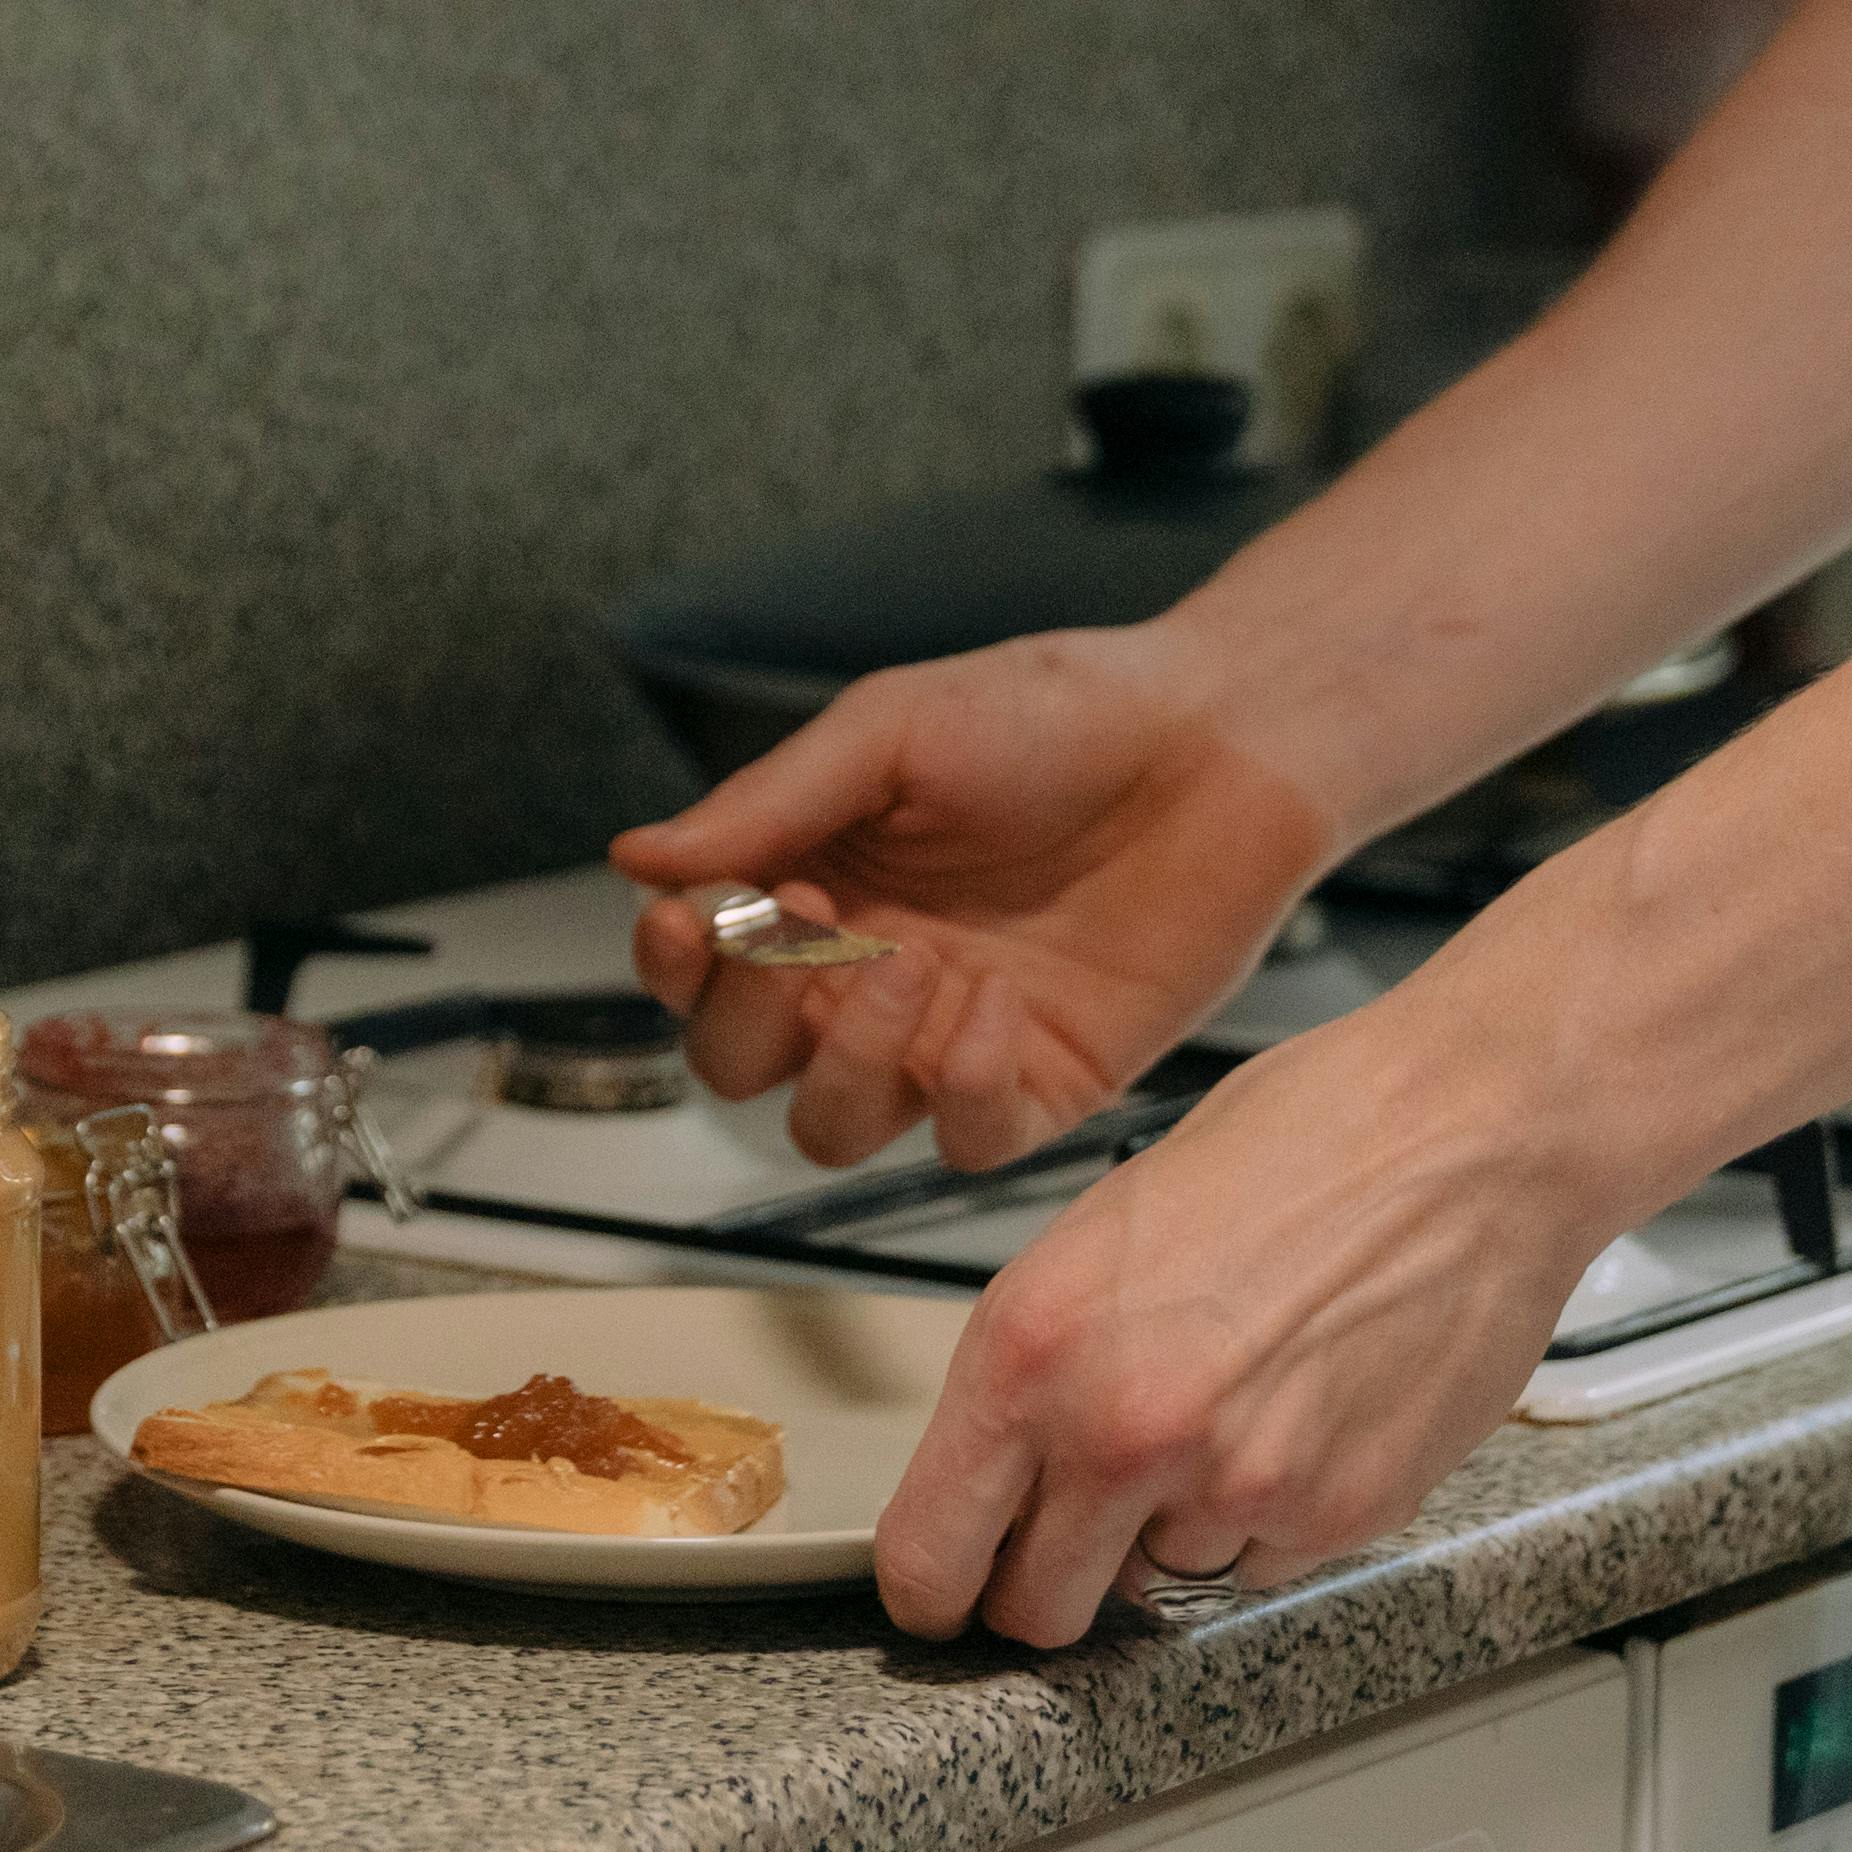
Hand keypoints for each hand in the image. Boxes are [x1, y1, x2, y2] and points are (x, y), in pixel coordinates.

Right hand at [610, 626, 1336, 1171]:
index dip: (675, 963)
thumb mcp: (894, 727)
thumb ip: (770, 800)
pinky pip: (963, 1139)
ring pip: (831, 1127)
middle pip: (738, 1067)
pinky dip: (959, 1083)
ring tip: (912, 958)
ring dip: (845, 1057)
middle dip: (749, 1014)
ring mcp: (947, 1038)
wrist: (1219, 737)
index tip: (698, 915)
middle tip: (809, 928)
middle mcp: (861, 976)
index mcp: (811, 887)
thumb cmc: (1060, 712)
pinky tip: (997, 997)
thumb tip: (633, 855)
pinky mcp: (1041, 1080)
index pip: (696, 971)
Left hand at [870, 986, 1617, 1644]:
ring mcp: (1234, 1487)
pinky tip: (1312, 1405)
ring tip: (1245, 1397)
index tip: (952, 1591)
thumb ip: (1044, 1368)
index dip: (934, 1590)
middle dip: (1055, 1581)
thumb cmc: (1305, 1139)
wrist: (1470, 1129)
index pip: (927, 1555)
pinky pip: (1267, 1561)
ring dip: (1183, 1524)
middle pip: (1038, 1614)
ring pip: (1165, 1580)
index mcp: (1031, 1346)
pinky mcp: (1337, 1515)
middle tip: (1092, 1517)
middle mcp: (1119, 1432)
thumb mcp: (1109, 1230)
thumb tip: (1005, 1474)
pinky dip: (1277, 1511)